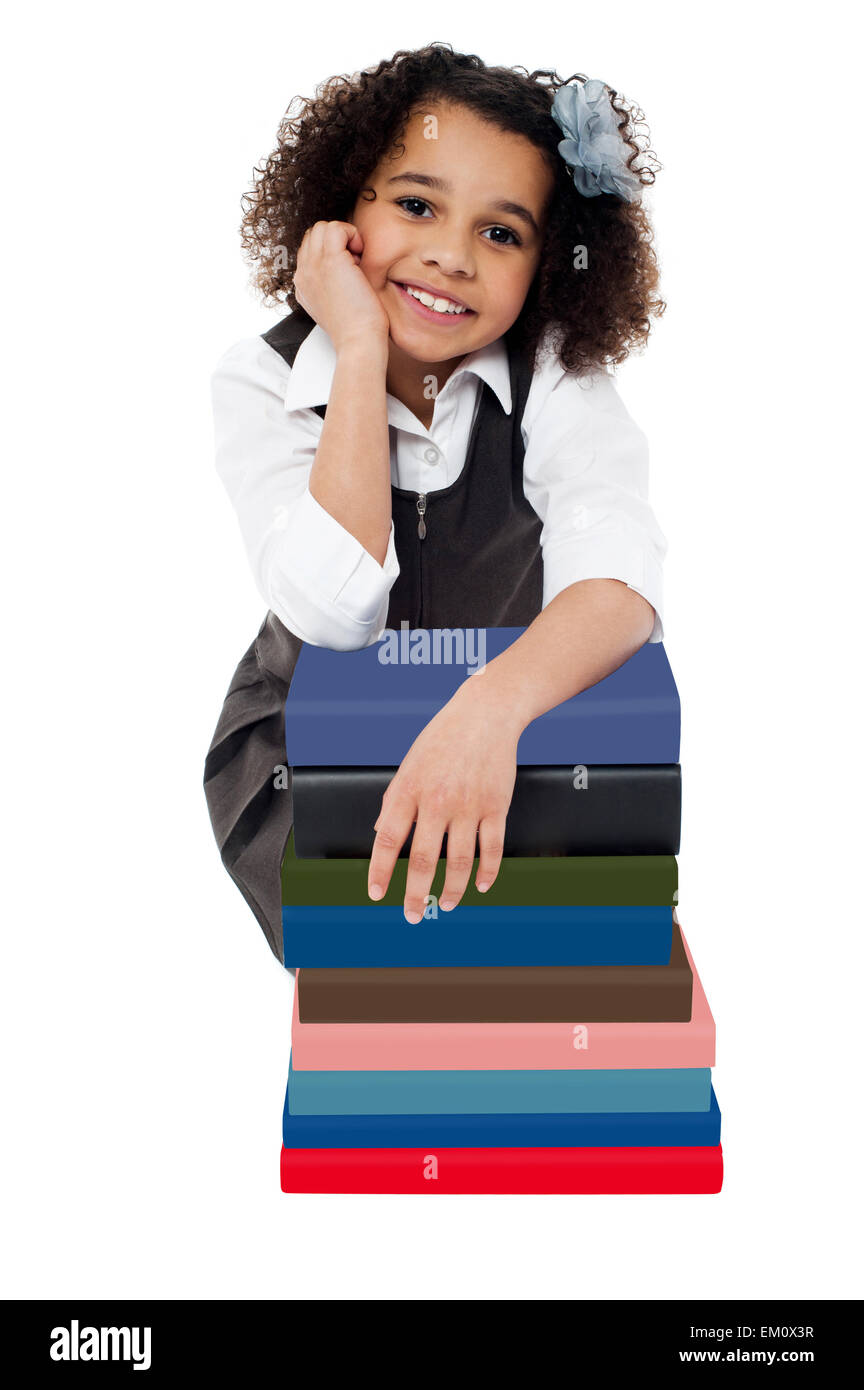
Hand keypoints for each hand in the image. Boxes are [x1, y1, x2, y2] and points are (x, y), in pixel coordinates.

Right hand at [294, 221, 390, 354]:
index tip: (350, 272)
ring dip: (344, 237)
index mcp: (303, 285)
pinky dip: (352, 234)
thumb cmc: (356, 329)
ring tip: (357, 260)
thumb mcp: (336, 307)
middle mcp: (303, 274)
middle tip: (355, 265)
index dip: (332, 252)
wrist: (358, 342)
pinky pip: (336, 227)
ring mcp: (313, 266)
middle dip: (337, 242)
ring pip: (322, 227)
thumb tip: (345, 269)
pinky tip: (360, 256)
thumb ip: (330, 286)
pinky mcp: (329, 260)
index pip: (310, 250)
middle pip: (314, 235)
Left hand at [366, 678, 524, 921]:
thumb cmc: (444, 737)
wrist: (486, 713)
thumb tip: (379, 832)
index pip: (388, 839)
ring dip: (453, 890)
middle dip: (416, 893)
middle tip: (411, 914)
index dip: (380, 871)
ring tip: (448, 905)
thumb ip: (393, 800)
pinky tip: (482, 886)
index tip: (376, 893)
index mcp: (409, 789)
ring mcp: (469, 805)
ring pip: (461, 861)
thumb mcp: (409, 764)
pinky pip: (492, 848)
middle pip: (424, 859)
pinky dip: (488, 873)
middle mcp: (438, 800)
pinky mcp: (496, 806)